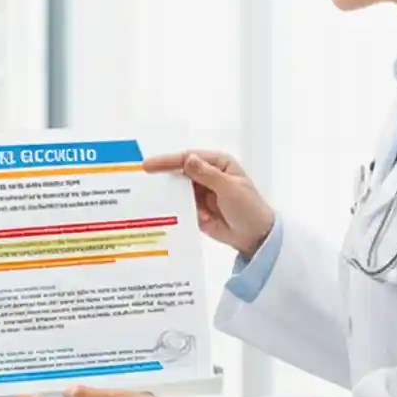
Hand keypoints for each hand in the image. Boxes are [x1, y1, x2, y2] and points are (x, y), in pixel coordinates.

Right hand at [143, 150, 274, 259]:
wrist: (256, 237)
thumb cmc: (249, 208)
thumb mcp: (230, 188)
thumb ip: (208, 174)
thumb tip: (188, 159)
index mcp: (217, 163)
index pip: (188, 158)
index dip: (168, 161)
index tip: (148, 166)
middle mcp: (206, 175)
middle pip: (179, 172)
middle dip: (162, 176)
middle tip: (140, 178)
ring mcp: (200, 193)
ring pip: (176, 190)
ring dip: (165, 193)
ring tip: (144, 194)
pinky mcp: (195, 210)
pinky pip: (179, 206)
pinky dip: (171, 208)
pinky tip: (157, 209)